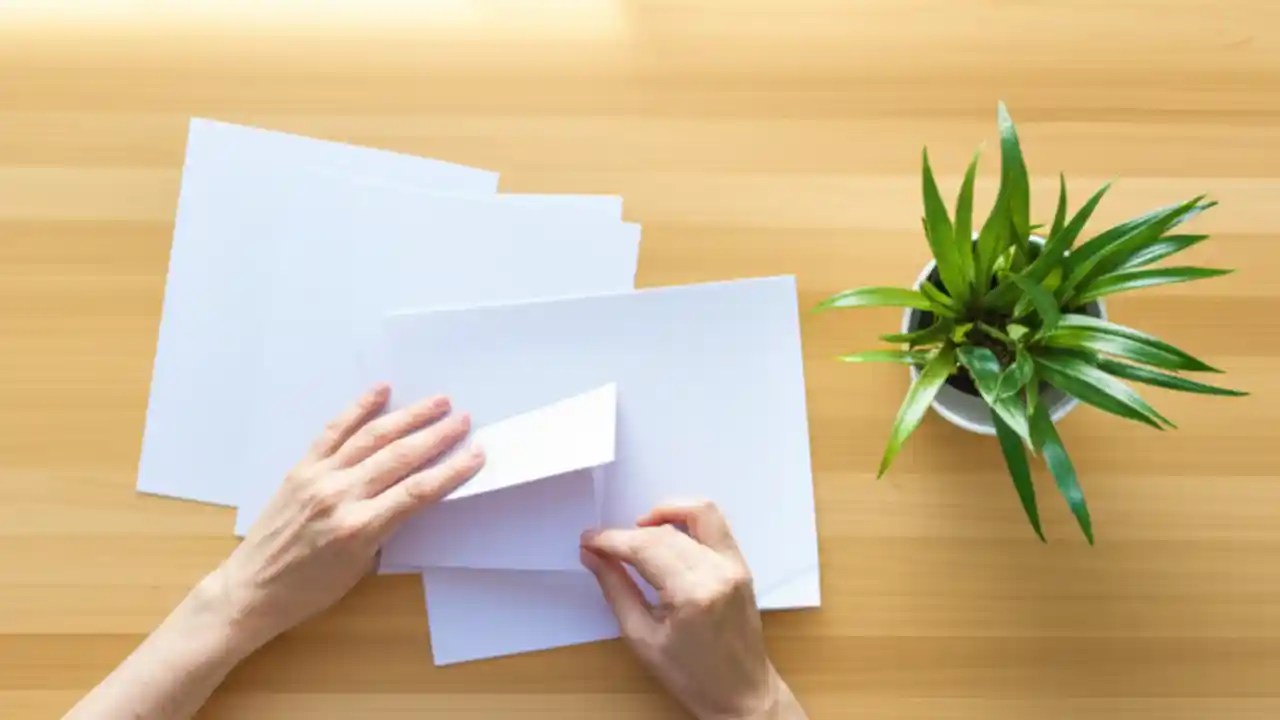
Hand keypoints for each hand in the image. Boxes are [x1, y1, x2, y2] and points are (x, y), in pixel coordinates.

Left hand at [212, 384, 484, 653]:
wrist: (252, 588)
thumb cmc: (310, 590)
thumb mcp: (360, 568)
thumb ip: (387, 528)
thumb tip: (415, 495)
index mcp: (360, 529)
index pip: (418, 492)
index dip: (451, 471)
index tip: (476, 454)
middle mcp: (340, 497)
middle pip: (400, 457)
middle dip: (436, 436)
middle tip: (463, 419)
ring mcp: (319, 477)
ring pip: (371, 437)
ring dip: (408, 416)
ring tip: (436, 402)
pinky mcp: (301, 468)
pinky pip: (333, 431)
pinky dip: (358, 408)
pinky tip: (381, 391)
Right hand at [580, 501, 805, 719]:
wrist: (741, 692)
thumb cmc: (690, 675)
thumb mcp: (642, 638)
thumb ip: (616, 589)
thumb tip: (592, 554)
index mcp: (691, 594)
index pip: (645, 548)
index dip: (612, 540)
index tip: (588, 540)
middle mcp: (717, 571)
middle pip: (664, 532)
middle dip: (628, 533)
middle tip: (603, 544)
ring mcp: (734, 565)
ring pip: (696, 514)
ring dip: (662, 513)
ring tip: (637, 531)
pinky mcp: (742, 564)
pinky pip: (715, 523)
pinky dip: (688, 517)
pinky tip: (666, 532)